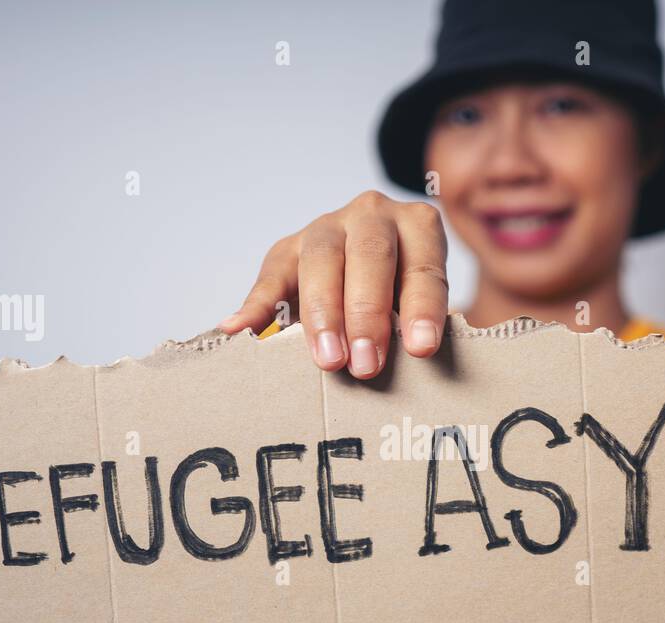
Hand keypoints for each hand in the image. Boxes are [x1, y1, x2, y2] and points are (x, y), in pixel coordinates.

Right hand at [218, 190, 449, 378]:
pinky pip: (270, 275)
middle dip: (366, 314)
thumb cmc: (405, 292)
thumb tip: (418, 356)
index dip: (422, 308)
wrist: (370, 264)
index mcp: (418, 226)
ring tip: (328, 360)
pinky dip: (255, 305)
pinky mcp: (288, 248)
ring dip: (323, 314)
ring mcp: (326, 227)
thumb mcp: (425, 298)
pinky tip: (239, 329)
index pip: (422, 267)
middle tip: (366, 365)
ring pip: (321, 261)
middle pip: (369, 255)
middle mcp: (373, 215)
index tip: (421, 349)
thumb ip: (421, 321)